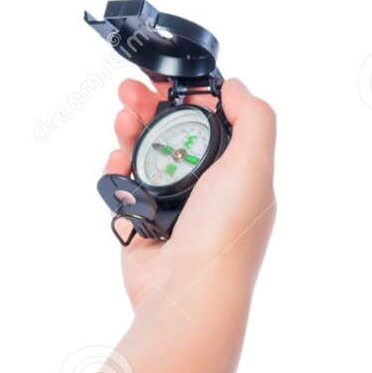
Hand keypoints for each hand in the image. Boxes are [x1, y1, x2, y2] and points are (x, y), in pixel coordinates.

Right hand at [104, 78, 276, 309]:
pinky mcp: (139, 222)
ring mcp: (171, 206)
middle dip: (150, 108)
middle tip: (129, 91)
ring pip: (144, 156)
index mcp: (238, 174)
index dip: (190, 98)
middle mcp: (205, 189)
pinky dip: (116, 169)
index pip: (213, 123)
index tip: (168, 83)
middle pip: (172, 135)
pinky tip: (116, 161)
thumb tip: (234, 86)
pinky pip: (123, 186)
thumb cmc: (226, 232)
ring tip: (121, 120)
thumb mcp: (255, 164)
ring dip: (130, 132)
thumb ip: (253, 117)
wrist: (187, 289)